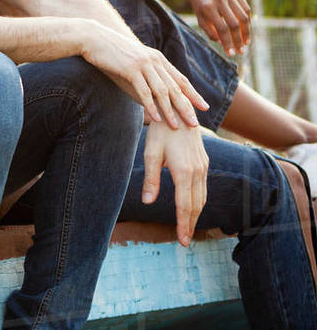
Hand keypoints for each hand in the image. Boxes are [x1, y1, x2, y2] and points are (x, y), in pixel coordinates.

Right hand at [78, 21, 207, 127]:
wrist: (93, 38)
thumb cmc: (111, 53)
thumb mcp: (132, 63)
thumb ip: (144, 77)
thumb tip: (152, 96)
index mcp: (158, 59)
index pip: (180, 79)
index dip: (193, 94)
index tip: (204, 107)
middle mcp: (154, 60)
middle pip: (175, 87)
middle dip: (187, 107)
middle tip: (195, 123)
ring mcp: (143, 64)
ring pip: (162, 91)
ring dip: (170, 110)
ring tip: (177, 126)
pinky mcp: (131, 69)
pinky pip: (144, 91)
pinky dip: (151, 106)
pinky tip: (155, 118)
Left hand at [142, 121, 208, 245]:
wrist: (178, 110)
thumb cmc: (161, 131)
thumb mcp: (151, 154)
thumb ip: (151, 179)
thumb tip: (147, 202)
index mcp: (184, 171)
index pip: (185, 205)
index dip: (183, 225)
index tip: (182, 241)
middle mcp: (197, 172)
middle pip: (196, 205)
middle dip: (190, 224)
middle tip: (184, 241)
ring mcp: (203, 167)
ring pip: (202, 198)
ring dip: (195, 215)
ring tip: (187, 229)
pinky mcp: (204, 163)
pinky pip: (203, 188)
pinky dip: (198, 201)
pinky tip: (192, 207)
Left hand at [185, 0, 251, 55]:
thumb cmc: (199, 6)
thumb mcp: (200, 19)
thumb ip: (210, 32)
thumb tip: (224, 43)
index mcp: (208, 8)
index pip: (221, 29)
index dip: (228, 42)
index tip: (231, 54)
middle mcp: (219, 0)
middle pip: (234, 24)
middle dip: (238, 40)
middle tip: (241, 51)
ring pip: (243, 16)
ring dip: (247, 32)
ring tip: (246, 43)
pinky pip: (246, 8)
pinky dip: (248, 21)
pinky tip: (247, 31)